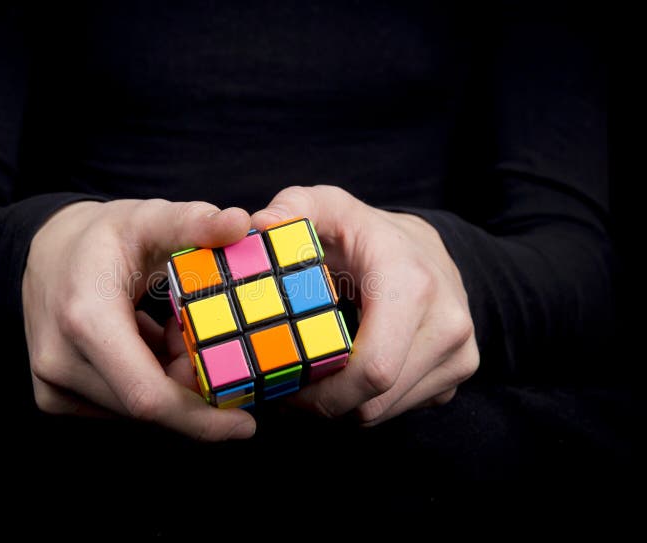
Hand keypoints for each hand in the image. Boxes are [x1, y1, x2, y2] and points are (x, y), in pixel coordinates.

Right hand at [22, 199, 256, 439]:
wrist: (45, 251)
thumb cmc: (103, 235)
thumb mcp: (150, 219)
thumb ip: (194, 222)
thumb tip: (240, 223)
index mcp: (84, 319)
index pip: (148, 396)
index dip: (200, 418)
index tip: (245, 425)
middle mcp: (60, 361)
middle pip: (149, 404)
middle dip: (192, 384)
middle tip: (209, 340)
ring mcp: (52, 384)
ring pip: (137, 407)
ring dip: (170, 378)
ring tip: (171, 329)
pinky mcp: (54, 396)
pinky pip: (119, 404)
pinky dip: (149, 379)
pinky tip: (150, 343)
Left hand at [252, 186, 478, 424]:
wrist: (424, 247)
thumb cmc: (365, 232)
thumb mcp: (327, 207)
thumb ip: (292, 207)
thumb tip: (261, 223)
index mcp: (413, 287)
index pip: (372, 370)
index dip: (321, 393)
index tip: (285, 384)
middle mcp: (447, 325)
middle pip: (372, 402)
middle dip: (321, 403)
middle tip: (289, 386)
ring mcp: (459, 355)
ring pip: (382, 413)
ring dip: (341, 405)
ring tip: (313, 376)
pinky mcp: (457, 375)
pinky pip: (399, 409)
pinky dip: (365, 402)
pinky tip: (345, 374)